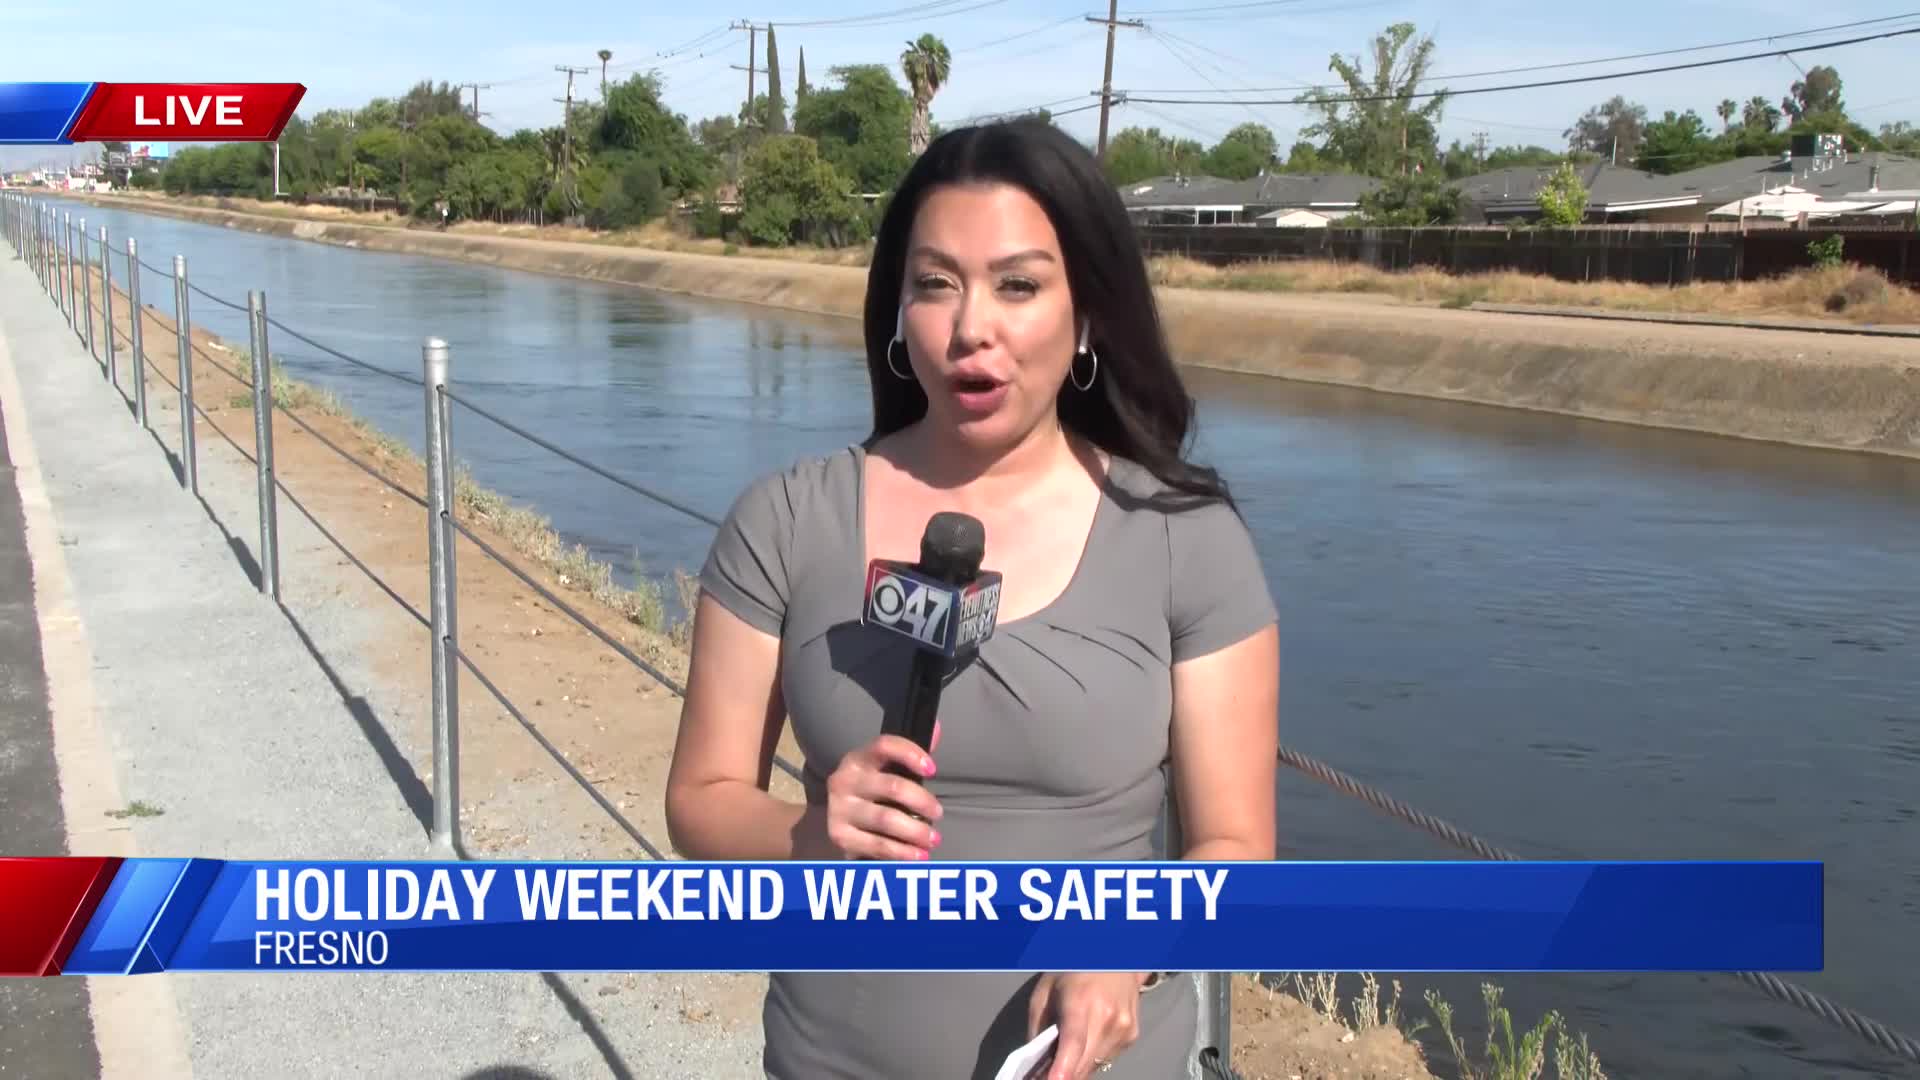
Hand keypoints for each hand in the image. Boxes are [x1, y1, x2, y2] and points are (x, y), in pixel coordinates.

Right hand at [822, 722, 942, 860]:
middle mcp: (845, 779)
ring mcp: (839, 808)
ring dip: (916, 831)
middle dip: (922, 801)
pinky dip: (901, 852)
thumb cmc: (870, 790)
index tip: (932, 769)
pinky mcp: (840, 835)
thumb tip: (937, 729)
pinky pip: (877, 845)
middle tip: (938, 813)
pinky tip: (918, 855)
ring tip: (933, 839)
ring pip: (886, 819)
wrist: (834, 818)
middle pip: (892, 787)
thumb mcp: (885, 769)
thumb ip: (910, 753)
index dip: (910, 754)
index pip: (885, 746)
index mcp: (859, 758)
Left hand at [1027, 972, 1148, 1078]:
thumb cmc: (1074, 970)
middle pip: (1083, 1064)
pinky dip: (1092, 1057)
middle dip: (1063, 1076)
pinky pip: (1106, 1059)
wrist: (1115, 958)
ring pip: (1095, 1066)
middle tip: (1045, 1075)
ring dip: (1077, 1067)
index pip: (1073, 1043)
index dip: (1062, 1069)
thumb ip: (1038, 1028)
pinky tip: (1087, 1038)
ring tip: (1066, 1052)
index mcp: (1081, 1002)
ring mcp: (1123, 1028)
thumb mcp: (1045, 991)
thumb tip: (1035, 1064)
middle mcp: (1108, 1018)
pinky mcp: (1132, 1036)